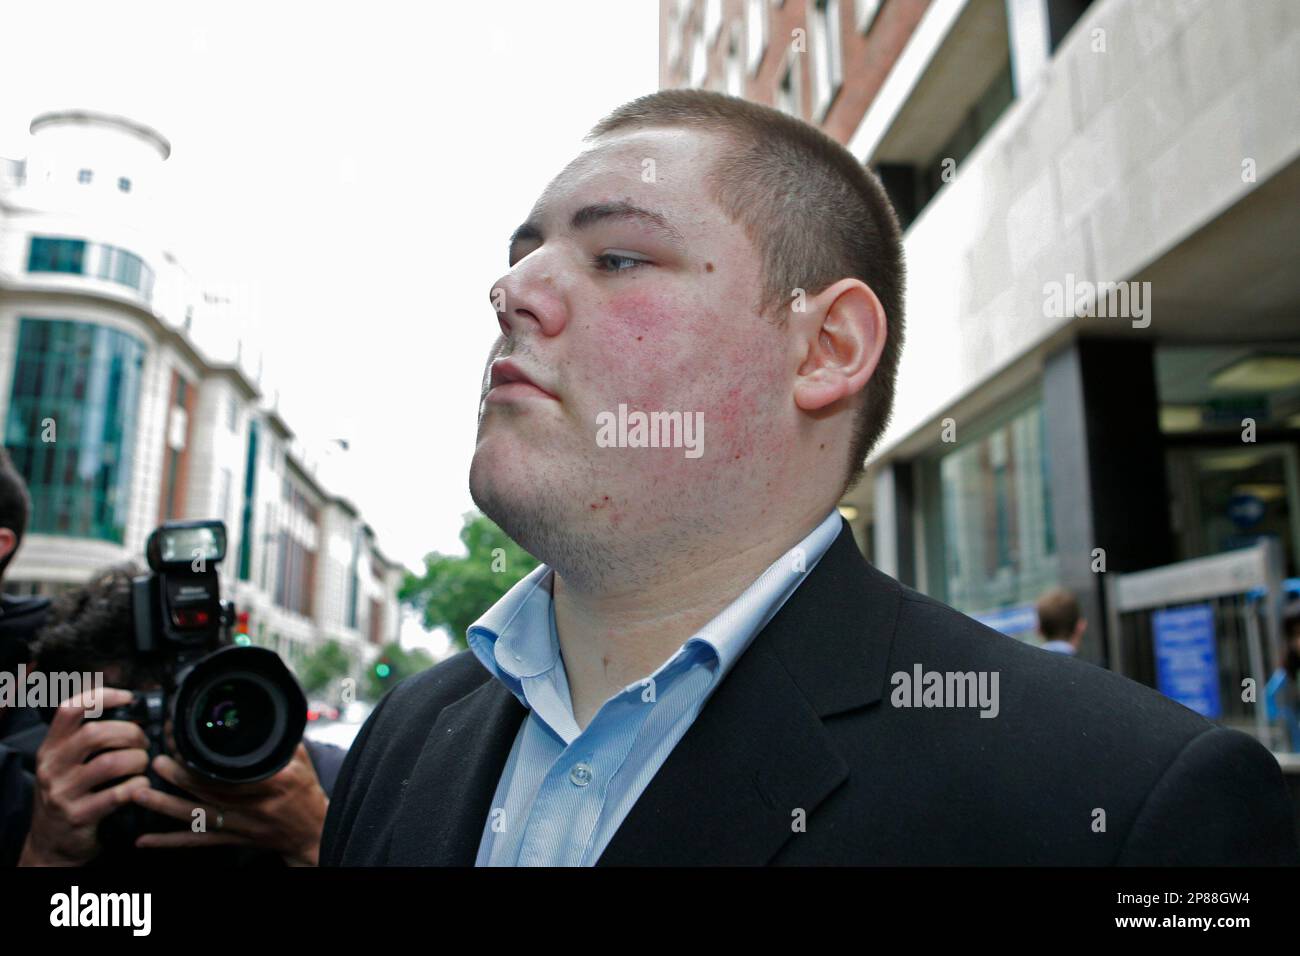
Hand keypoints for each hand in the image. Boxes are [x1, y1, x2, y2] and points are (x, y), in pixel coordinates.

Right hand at [19, 687, 150, 866]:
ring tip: (142, 764)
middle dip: (130, 733)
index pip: (70, 709)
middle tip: (143, 742)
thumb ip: (87, 740)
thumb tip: (134, 711)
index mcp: (51, 748)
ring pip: (110, 763)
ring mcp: (63, 793)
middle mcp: (53, 767)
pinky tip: (141, 785)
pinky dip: (138, 786)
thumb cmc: (68, 794)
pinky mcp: (78, 816)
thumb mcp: (65, 764)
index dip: (102, 697)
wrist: (51, 842)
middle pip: (95, 734)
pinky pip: (118, 794)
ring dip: (137, 760)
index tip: (129, 698)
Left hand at [131, 743, 326, 865]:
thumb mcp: (300, 759)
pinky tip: (144, 840)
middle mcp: (254, 807)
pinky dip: (168, 842)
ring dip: (165, 806)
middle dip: (179, 777)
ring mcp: (239, 825)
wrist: (312, 833)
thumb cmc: (306, 793)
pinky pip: (195, 842)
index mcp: (274, 783)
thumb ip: (278, 739)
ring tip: (139, 794)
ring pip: (195, 817)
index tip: (186, 745)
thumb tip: (259, 711)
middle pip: (209, 792)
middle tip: (157, 762)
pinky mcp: (230, 839)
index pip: (234, 771)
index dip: (206, 760)